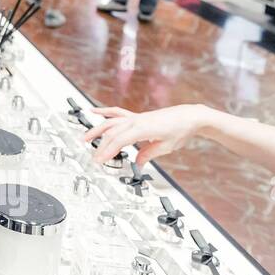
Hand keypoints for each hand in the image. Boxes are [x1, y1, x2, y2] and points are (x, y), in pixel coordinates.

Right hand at [85, 104, 212, 166]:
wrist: (190, 116)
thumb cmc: (181, 129)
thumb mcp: (166, 147)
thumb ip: (148, 154)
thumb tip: (137, 163)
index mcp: (142, 129)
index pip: (119, 140)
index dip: (108, 151)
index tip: (100, 160)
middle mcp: (136, 121)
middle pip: (112, 133)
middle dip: (101, 146)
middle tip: (94, 158)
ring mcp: (135, 117)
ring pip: (111, 122)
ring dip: (97, 130)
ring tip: (85, 138)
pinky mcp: (137, 116)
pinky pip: (117, 113)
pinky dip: (104, 111)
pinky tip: (94, 111)